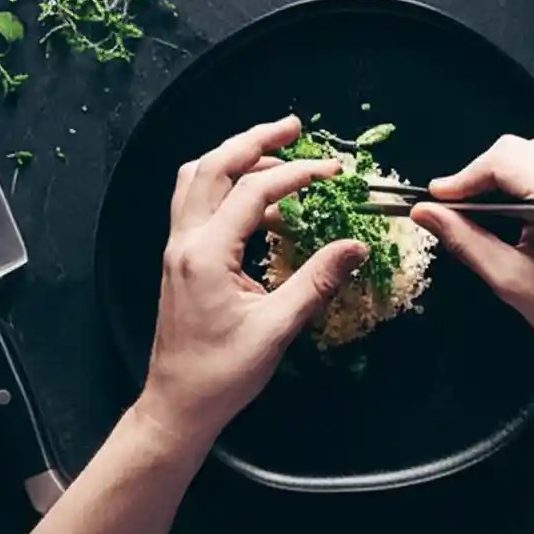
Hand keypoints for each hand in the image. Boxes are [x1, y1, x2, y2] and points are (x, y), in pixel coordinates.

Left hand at [136, 116, 368, 437]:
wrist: (177, 405)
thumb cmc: (221, 374)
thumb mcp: (277, 328)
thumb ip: (317, 280)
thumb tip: (356, 247)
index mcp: (205, 254)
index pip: (253, 192)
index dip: (297, 174)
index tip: (333, 171)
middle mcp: (185, 242)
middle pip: (213, 165)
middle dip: (255, 140)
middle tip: (294, 127)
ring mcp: (178, 249)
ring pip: (198, 179)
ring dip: (235, 157)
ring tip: (276, 152)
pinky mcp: (181, 260)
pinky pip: (198, 204)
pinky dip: (227, 187)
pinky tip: (261, 202)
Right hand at [410, 136, 533, 375]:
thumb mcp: (512, 280)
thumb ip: (465, 240)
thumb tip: (425, 213)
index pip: (501, 160)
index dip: (462, 177)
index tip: (436, 200)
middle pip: (517, 149)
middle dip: (481, 173)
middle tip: (455, 207)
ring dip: (504, 175)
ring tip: (482, 210)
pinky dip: (528, 181)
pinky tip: (515, 214)